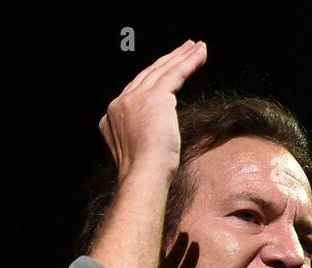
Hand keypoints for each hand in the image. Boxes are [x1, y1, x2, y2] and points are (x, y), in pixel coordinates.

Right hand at [98, 39, 207, 180]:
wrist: (142, 176)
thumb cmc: (145, 175)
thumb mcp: (137, 153)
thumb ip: (139, 137)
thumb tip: (152, 138)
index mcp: (111, 118)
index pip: (135, 90)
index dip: (152, 77)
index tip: (166, 69)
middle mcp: (120, 104)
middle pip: (147, 75)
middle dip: (167, 60)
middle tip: (184, 48)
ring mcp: (134, 99)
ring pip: (162, 71)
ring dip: (181, 56)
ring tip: (196, 46)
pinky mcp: (154, 98)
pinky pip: (175, 74)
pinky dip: (189, 62)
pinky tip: (200, 54)